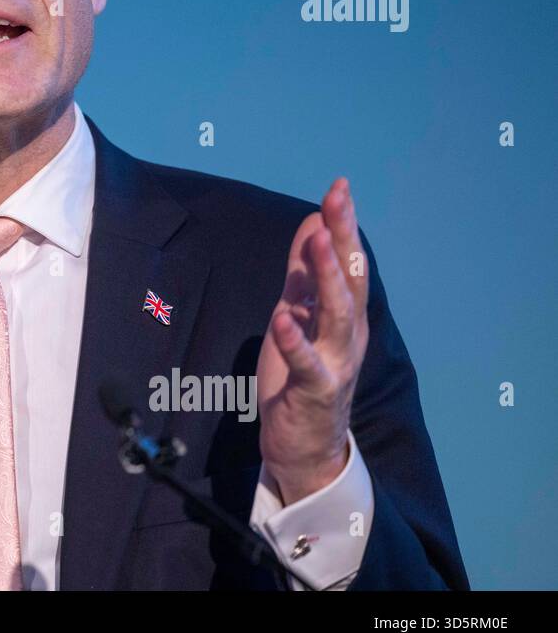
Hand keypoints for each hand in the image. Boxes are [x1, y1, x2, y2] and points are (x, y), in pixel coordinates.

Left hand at [256, 178, 368, 505]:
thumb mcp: (298, 313)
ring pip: (338, 316)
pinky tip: (283, 319)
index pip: (348, 262)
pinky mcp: (315, 392)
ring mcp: (336, 363)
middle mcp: (348, 335)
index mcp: (344, 314)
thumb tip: (314, 224)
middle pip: (350, 279)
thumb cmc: (302, 374)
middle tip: (338, 198)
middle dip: (344, 237)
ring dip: (329, 278)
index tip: (339, 187)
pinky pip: (308, 364)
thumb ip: (303, 272)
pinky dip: (296, 341)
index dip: (343, 224)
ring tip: (322, 243)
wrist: (306, 446)